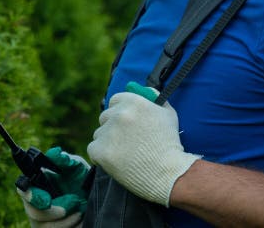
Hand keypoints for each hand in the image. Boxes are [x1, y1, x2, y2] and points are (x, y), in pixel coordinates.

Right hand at [16, 147, 89, 226]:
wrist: (92, 197)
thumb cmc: (80, 179)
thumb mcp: (76, 166)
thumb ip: (65, 159)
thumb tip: (55, 153)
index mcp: (36, 183)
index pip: (23, 189)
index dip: (31, 196)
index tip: (47, 201)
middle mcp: (34, 203)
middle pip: (33, 213)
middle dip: (54, 212)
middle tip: (74, 203)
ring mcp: (41, 220)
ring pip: (45, 227)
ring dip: (66, 221)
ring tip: (80, 211)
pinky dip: (70, 227)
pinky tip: (80, 220)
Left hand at [86, 82, 200, 206]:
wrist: (169, 174)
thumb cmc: (170, 145)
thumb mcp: (168, 114)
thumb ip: (155, 99)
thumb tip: (145, 90)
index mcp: (134, 102)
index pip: (115, 100)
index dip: (119, 111)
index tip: (125, 123)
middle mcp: (119, 114)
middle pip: (105, 117)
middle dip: (113, 128)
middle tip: (127, 142)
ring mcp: (109, 132)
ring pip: (99, 134)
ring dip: (107, 142)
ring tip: (125, 154)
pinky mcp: (101, 151)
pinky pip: (93, 149)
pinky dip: (101, 156)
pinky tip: (115, 162)